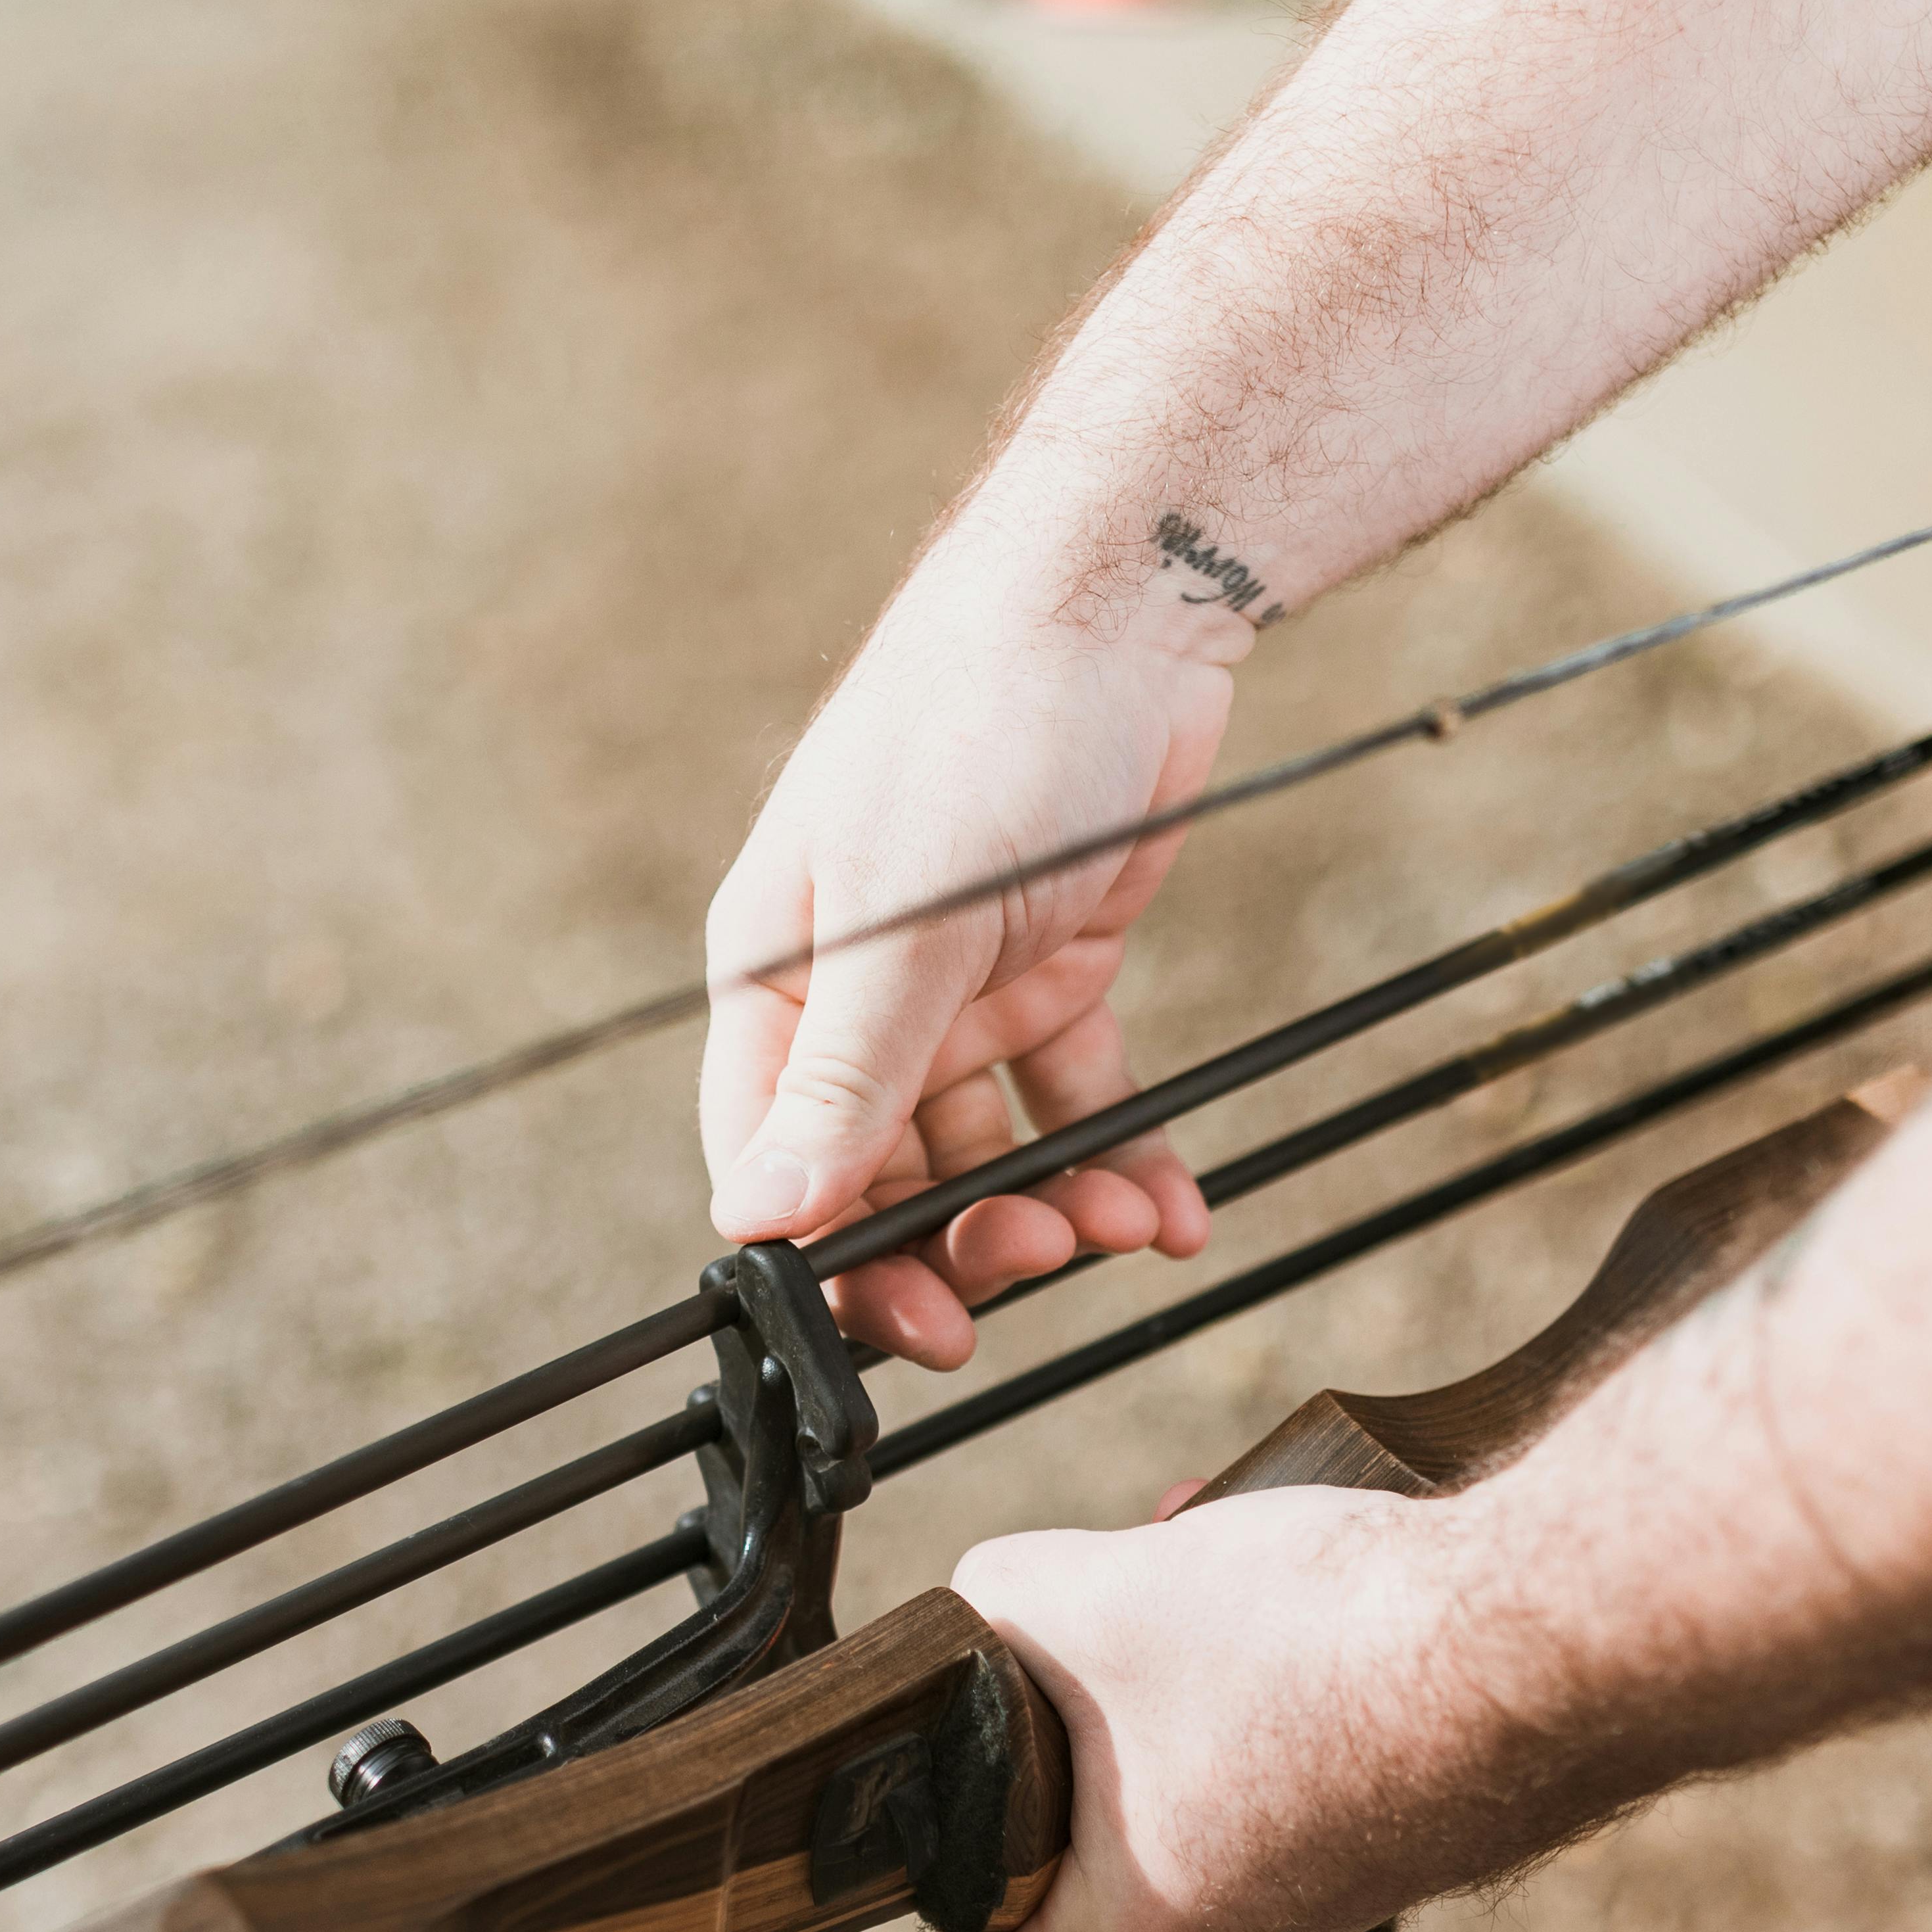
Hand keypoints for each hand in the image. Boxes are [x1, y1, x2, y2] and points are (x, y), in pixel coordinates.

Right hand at [701, 563, 1236, 1366]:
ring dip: (1053, 1206)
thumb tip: (758, 1217)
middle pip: (882, 1172)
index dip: (832, 1258)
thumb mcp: (908, 926)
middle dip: (955, 1241)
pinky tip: (1173, 1206)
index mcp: (777, 979)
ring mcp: (955, 987)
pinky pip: (1078, 1097)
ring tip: (1123, 1228)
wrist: (1121, 604)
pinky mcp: (1051, 969)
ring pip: (988, 1147)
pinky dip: (1124, 1157)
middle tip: (1031, 1273)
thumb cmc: (977, 727)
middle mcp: (855, 996)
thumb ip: (843, 1082)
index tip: (910, 1327)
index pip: (774, 1161)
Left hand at [942, 1483, 1504, 1931]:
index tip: (950, 1811)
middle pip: (1106, 1847)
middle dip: (1080, 1720)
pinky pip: (1306, 1746)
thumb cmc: (1315, 1647)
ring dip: (1181, 1669)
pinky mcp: (1419, 1810)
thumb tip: (981, 1612)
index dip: (947, 1903)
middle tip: (1084, 1619)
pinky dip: (1277, 1664)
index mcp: (1148, 1923)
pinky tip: (1287, 1573)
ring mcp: (1347, 1875)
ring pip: (1210, 1774)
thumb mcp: (1089, 1596)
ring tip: (1185, 1555)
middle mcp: (1251, 1928)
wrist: (1547, 1639)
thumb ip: (991, 1607)